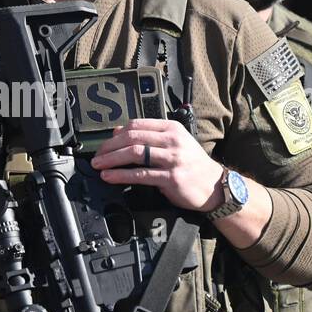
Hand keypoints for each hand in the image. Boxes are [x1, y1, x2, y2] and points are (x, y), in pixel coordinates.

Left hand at [91, 118, 222, 211]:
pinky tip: (110, 176)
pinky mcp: (170, 177)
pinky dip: (121, 175)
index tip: (104, 144)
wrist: (215, 186)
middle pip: (133, 138)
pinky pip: (140, 174)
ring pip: (135, 154)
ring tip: (98, 165)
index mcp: (172, 128)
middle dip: (110, 147)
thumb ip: (149, 136)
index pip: (137, 125)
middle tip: (96, 155)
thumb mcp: (174, 143)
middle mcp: (172, 141)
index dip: (116, 134)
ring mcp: (172, 159)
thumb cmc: (192, 164)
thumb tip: (118, 131)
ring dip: (112, 159)